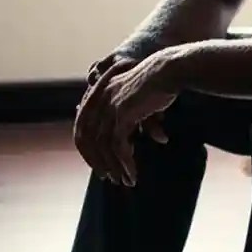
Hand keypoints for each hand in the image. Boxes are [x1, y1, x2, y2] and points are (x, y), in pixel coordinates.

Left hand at [75, 53, 178, 186]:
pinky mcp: (123, 113)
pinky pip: (119, 146)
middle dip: (98, 162)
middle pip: (89, 139)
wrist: (169, 70)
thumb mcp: (133, 99)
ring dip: (115, 167)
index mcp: (97, 95)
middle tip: (110, 178)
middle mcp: (98, 100)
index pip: (82, 128)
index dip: (88, 150)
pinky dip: (126, 163)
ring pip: (104, 146)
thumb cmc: (156, 85)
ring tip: (125, 181)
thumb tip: (127, 146)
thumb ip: (124, 118)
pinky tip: (133, 174)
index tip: (100, 165)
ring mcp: (109, 106)